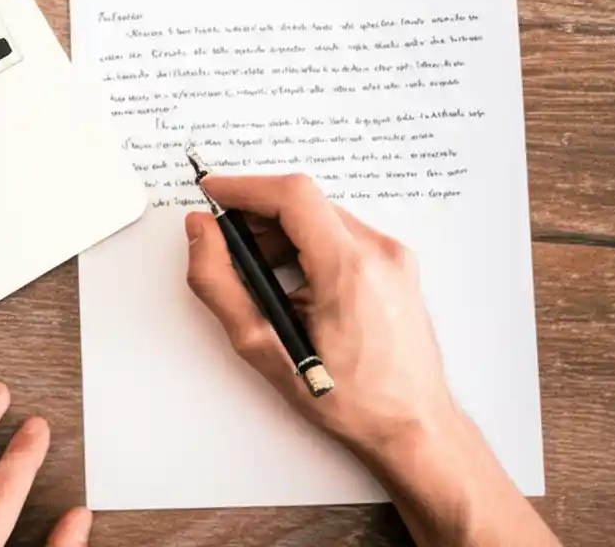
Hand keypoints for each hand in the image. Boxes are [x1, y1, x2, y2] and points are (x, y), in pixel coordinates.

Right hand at [184, 174, 459, 459]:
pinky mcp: (397, 266)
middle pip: (305, 203)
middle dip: (257, 215)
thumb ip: (220, 283)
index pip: (292, 196)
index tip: (212, 194)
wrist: (413, 427)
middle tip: (227, 246)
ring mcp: (394, 257)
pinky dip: (308, 245)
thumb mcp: (264, 348)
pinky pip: (342, 235)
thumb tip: (202, 234)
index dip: (243, 187)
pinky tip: (293, 284)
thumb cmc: (349, 400)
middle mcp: (379, 253)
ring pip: (322, 217)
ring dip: (282, 233)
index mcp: (350, 269)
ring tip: (260, 277)